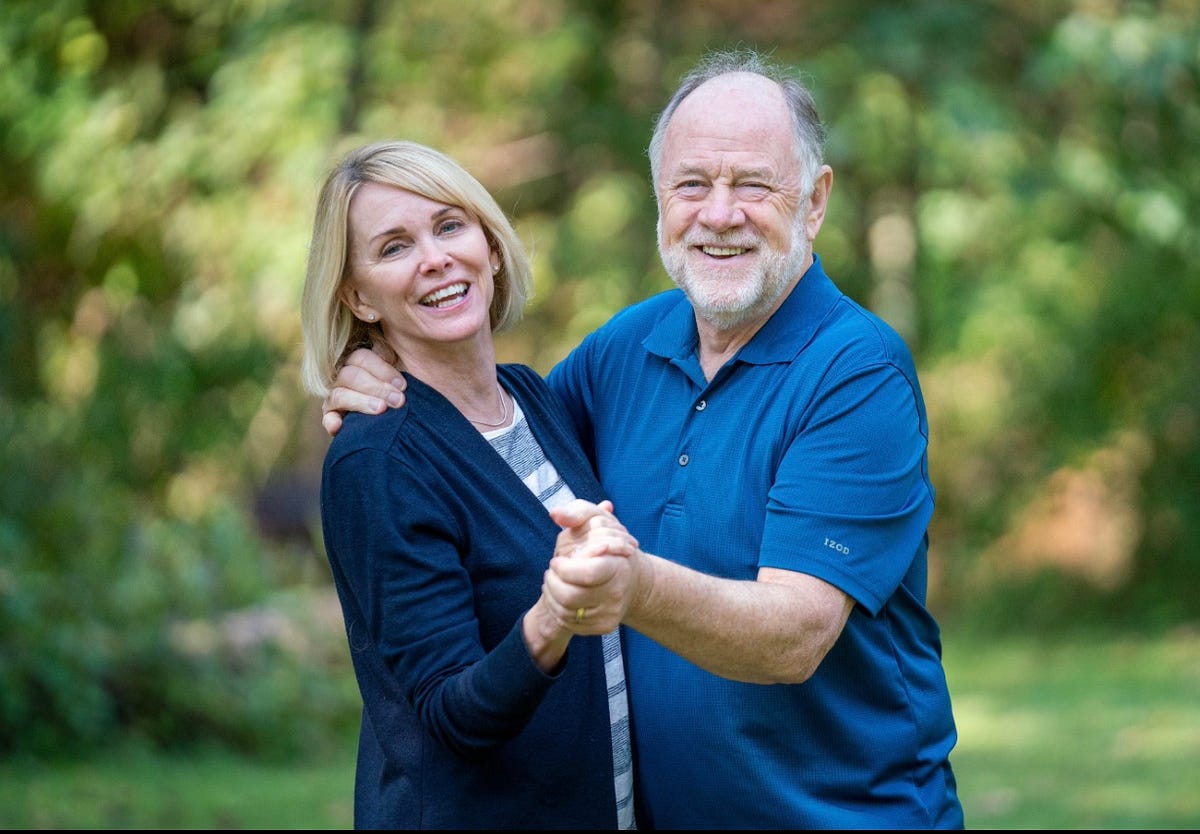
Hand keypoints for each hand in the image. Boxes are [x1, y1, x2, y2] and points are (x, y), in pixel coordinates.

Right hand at [321, 348, 406, 435]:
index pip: (361, 357)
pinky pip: (328, 418)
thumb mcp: (404, 365)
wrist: (407, 412)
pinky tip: (339, 426)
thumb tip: (391, 329)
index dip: (382, 370)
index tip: (402, 385)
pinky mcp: (334, 417)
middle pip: (351, 375)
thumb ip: (397, 353)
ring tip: (381, 409)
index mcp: (361, 360)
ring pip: (339, 394)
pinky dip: (332, 421)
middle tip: (398, 400)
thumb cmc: (406, 388)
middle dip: (376, 387)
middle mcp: (345, 375)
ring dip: (360, 401)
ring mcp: (337, 396)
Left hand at [543, 499, 640, 633]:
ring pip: (566, 612)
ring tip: (553, 581)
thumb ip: (576, 512)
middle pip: (570, 597)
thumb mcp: (596, 520)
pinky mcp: (604, 627)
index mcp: (618, 566)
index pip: (588, 573)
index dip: (565, 568)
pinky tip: (559, 594)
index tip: (557, 560)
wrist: (632, 580)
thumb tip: (555, 514)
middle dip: (552, 583)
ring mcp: (611, 613)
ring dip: (551, 595)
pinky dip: (557, 609)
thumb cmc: (609, 547)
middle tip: (552, 571)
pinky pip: (570, 623)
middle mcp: (617, 593)